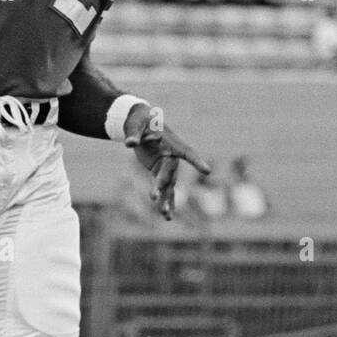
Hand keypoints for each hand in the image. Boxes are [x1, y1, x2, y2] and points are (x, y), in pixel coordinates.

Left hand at [123, 103, 210, 221]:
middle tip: (154, 197)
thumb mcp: (136, 123)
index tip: (207, 171)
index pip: (186, 152)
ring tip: (166, 216)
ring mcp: (165, 165)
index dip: (196, 161)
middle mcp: (172, 156)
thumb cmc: (140, 119)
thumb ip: (134, 134)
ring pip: (169, 185)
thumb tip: (129, 143)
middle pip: (170, 173)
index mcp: (171, 142)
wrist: (139, 122)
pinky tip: (166, 215)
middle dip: (164, 185)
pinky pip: (162, 187)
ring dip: (167, 200)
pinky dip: (163, 199)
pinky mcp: (157, 171)